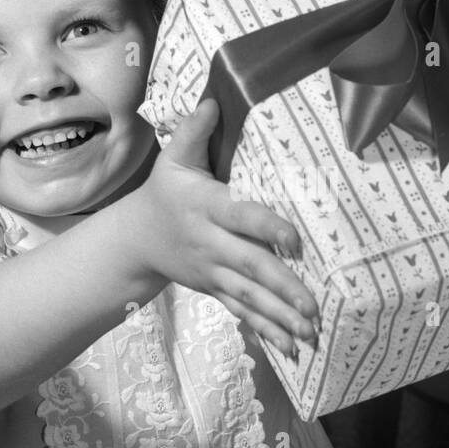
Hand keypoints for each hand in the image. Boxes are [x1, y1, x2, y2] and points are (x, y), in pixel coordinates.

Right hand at [133, 99, 318, 355]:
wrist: (135, 239)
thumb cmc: (164, 191)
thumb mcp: (173, 158)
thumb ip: (196, 130)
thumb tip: (215, 98)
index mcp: (206, 207)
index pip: (241, 218)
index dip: (268, 229)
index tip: (295, 242)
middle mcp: (210, 243)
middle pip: (250, 266)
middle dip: (282, 287)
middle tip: (312, 305)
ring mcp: (213, 271)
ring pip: (249, 296)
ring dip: (280, 316)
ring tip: (311, 332)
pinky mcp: (216, 289)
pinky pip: (243, 312)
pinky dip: (267, 331)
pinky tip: (292, 349)